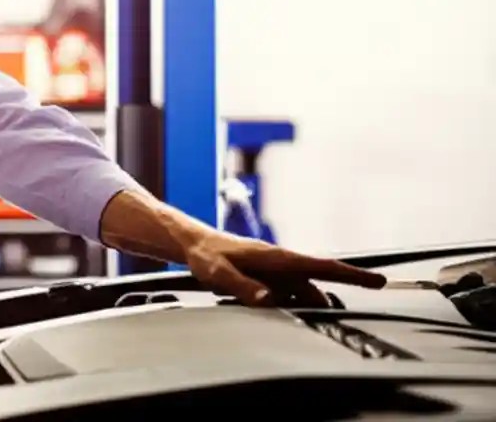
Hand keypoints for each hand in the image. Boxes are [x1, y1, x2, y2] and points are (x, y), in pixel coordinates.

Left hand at [184, 232, 386, 306]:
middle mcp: (282, 265)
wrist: (193, 246)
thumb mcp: (220, 273)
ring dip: (302, 310)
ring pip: (301, 295)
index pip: (322, 266)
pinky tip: (277, 317)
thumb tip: (269, 300)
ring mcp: (276, 274)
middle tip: (331, 326)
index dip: (352, 274)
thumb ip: (243, 287)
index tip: (378, 281)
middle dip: (325, 305)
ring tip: (297, 325)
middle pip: (315, 288)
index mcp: (277, 258)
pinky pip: (287, 298)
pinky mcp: (268, 282)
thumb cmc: (207, 255)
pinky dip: (288, 309)